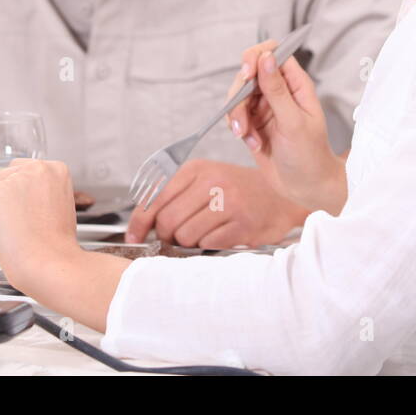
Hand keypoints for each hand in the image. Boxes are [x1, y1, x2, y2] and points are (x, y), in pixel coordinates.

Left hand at [0, 159, 81, 291]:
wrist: (50, 263)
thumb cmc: (56, 244)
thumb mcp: (59, 204)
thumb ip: (42, 190)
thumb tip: (21, 192)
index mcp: (56, 170)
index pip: (25, 171)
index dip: (25, 195)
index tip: (34, 213)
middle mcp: (37, 168)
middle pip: (6, 175)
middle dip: (9, 198)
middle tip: (24, 223)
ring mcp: (15, 179)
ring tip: (17, 228)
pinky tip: (3, 230)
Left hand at [124, 158, 308, 247]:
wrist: (280, 196)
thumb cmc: (239, 190)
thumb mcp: (206, 179)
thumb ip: (175, 195)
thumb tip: (143, 224)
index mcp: (198, 169)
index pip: (156, 197)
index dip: (140, 221)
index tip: (135, 236)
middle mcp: (213, 182)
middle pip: (168, 220)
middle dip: (166, 236)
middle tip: (174, 238)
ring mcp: (230, 203)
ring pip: (186, 236)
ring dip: (189, 242)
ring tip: (202, 233)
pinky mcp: (243, 224)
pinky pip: (209, 244)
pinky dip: (209, 245)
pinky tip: (219, 235)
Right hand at [225, 41, 346, 214]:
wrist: (305, 187)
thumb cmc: (310, 155)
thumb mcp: (294, 122)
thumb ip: (278, 90)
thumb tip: (266, 58)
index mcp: (296, 84)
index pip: (273, 53)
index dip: (256, 57)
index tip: (247, 74)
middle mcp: (279, 90)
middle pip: (249, 73)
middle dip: (240, 95)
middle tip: (241, 120)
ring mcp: (265, 106)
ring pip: (237, 95)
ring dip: (236, 115)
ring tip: (246, 136)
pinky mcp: (253, 122)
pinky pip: (234, 114)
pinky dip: (237, 127)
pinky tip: (252, 143)